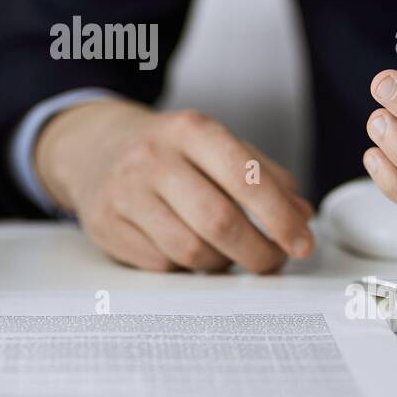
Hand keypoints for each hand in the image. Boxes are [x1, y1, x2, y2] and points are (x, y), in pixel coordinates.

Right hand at [34, 98, 313, 271]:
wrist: (94, 146)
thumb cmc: (170, 150)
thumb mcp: (216, 145)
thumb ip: (264, 176)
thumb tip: (301, 216)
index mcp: (191, 130)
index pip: (246, 179)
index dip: (281, 218)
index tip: (302, 242)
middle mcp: (154, 157)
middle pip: (219, 222)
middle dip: (258, 253)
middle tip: (274, 261)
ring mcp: (124, 193)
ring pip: (191, 252)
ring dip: (223, 263)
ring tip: (231, 254)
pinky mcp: (105, 225)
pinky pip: (163, 265)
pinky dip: (187, 266)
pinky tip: (191, 249)